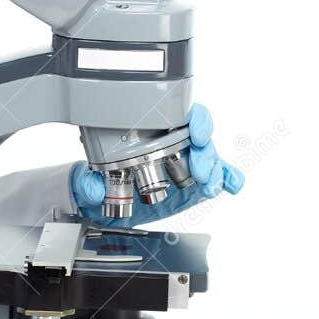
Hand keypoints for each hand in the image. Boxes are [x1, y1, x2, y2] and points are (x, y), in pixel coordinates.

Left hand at [69, 103, 245, 226]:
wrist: (105, 205)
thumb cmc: (101, 179)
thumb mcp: (87, 180)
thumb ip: (87, 182)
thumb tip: (93, 188)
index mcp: (149, 129)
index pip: (178, 112)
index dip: (192, 118)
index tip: (194, 131)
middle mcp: (171, 141)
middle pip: (199, 136)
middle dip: (205, 152)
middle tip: (201, 172)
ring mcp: (185, 161)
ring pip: (209, 157)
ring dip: (215, 169)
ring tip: (211, 185)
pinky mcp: (194, 183)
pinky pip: (216, 176)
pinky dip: (227, 178)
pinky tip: (232, 184)